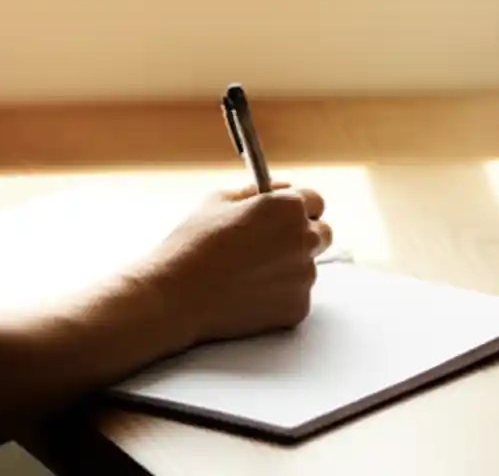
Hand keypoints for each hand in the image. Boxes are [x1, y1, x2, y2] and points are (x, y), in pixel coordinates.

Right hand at [149, 183, 331, 347]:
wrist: (176, 296)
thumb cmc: (193, 244)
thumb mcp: (219, 200)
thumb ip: (256, 191)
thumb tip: (278, 189)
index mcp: (289, 207)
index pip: (315, 200)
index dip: (297, 206)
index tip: (283, 214)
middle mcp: (305, 239)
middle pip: (322, 233)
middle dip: (302, 234)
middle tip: (271, 243)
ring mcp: (304, 276)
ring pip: (308, 265)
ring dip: (289, 266)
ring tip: (248, 272)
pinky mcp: (298, 308)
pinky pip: (296, 295)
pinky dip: (280, 295)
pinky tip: (248, 293)